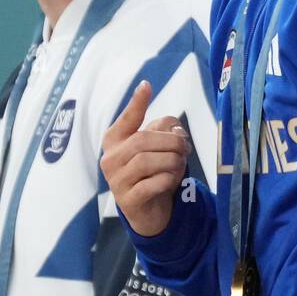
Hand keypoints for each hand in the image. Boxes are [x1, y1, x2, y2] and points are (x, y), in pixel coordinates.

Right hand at [100, 80, 191, 237]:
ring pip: (147, 161)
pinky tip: (171, 180)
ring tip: (180, 164)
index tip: (146, 86)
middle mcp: (110, 159)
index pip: (126, 120)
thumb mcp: (158, 148)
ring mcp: (116, 181)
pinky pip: (152, 183)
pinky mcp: (127, 200)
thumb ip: (163, 131)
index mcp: (115, 141)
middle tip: (186, 148)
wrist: (149, 210)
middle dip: (171, 141)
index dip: (136, 103)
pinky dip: (168, 179)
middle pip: (143, 140)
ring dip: (172, 161)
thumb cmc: (153, 172)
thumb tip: (174, 127)